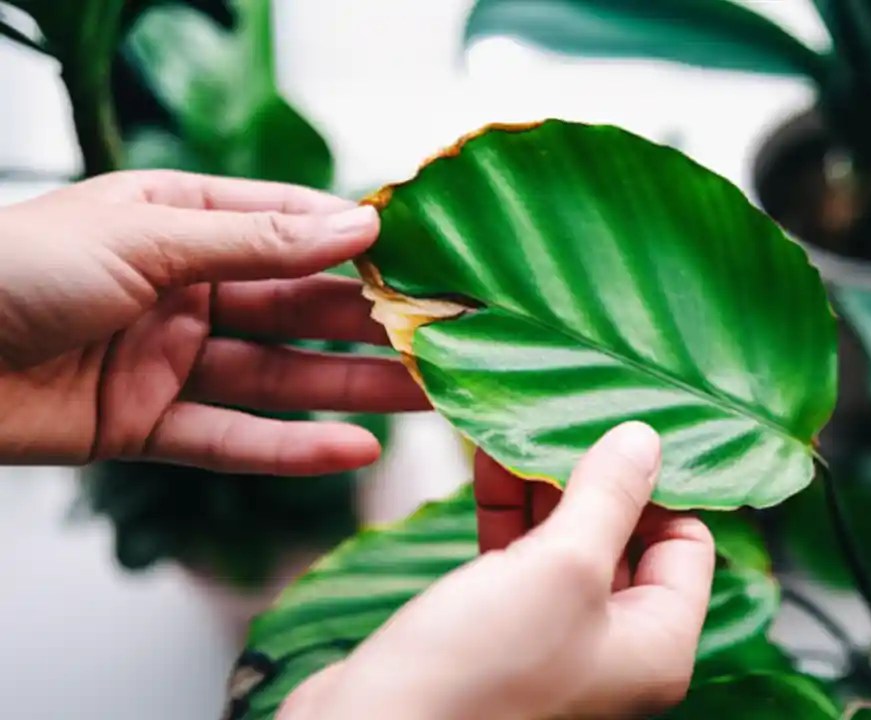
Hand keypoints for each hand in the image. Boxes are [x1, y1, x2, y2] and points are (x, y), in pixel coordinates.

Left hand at [0, 170, 426, 473]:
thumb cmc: (12, 267)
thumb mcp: (147, 238)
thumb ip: (258, 242)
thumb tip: (361, 221)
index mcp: (182, 221)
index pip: (293, 229)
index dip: (361, 247)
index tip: (430, 261)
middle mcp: (184, 288)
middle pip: (297, 309)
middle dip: (372, 323)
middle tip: (447, 337)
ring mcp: (168, 357)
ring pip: (279, 375)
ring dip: (352, 388)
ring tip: (427, 396)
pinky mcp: (146, 423)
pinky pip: (231, 437)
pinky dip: (289, 448)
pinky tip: (352, 449)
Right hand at [279, 422, 715, 719]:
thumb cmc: (481, 666)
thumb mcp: (562, 567)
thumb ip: (610, 498)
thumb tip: (647, 439)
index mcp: (657, 646)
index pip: (687, 544)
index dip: (658, 487)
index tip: (619, 433)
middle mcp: (616, 649)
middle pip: (625, 538)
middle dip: (593, 477)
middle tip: (566, 418)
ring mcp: (556, 641)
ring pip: (566, 543)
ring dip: (543, 487)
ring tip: (520, 429)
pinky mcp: (499, 633)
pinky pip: (519, 559)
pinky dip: (507, 512)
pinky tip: (488, 462)